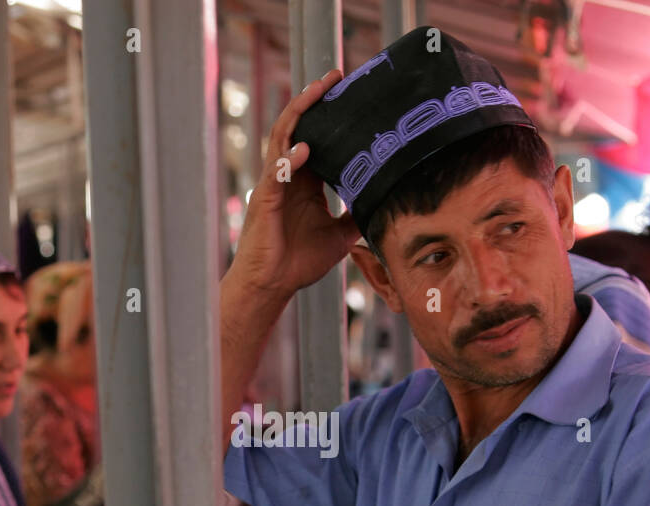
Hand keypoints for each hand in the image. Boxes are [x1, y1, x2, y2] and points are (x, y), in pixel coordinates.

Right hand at [226, 69, 361, 305]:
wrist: (271, 285)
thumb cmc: (298, 262)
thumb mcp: (339, 237)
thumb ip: (356, 216)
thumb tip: (383, 203)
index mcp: (304, 182)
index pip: (318, 139)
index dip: (331, 117)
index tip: (349, 94)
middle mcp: (288, 176)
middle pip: (299, 127)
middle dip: (314, 100)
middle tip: (335, 76)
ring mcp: (275, 185)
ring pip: (283, 138)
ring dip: (299, 113)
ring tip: (317, 91)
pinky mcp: (266, 200)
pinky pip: (276, 173)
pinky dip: (289, 159)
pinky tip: (305, 149)